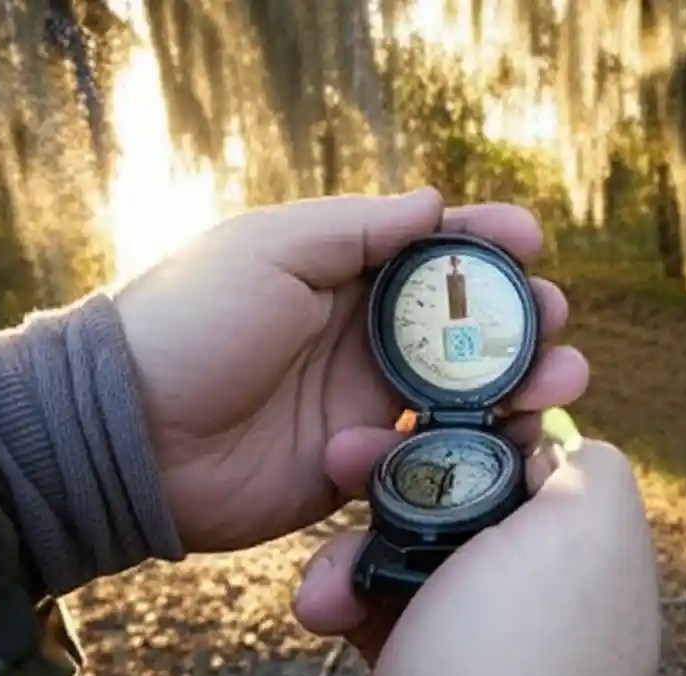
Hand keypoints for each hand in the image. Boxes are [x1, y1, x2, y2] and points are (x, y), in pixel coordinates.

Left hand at [112, 188, 588, 551]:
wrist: (128, 437)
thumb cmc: (191, 324)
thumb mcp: (268, 248)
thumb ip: (355, 227)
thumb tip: (434, 203)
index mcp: (345, 272)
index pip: (434, 248)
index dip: (489, 240)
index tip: (531, 240)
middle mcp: (366, 335)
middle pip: (469, 323)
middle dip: (524, 317)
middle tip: (553, 320)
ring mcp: (369, 402)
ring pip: (469, 392)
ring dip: (522, 385)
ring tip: (558, 384)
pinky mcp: (363, 463)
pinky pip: (434, 454)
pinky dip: (477, 446)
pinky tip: (505, 441)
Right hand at [292, 439, 661, 675]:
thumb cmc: (506, 664)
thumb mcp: (582, 532)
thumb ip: (592, 468)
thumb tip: (556, 445)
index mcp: (599, 558)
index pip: (546, 461)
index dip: (487, 427)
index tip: (428, 413)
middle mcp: (554, 599)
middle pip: (472, 501)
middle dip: (401, 482)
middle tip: (347, 462)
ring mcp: (492, 643)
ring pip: (418, 553)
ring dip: (360, 548)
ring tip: (330, 577)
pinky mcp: (433, 675)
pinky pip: (388, 611)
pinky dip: (351, 601)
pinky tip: (327, 608)